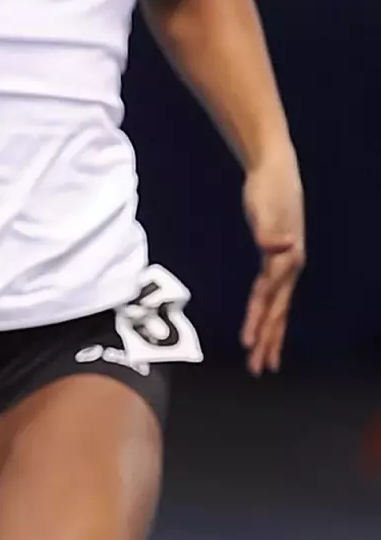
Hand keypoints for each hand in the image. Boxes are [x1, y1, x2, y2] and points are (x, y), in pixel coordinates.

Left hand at [240, 149, 304, 373]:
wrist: (275, 170)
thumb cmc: (267, 189)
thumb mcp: (264, 207)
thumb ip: (269, 230)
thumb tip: (278, 246)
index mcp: (286, 257)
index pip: (269, 297)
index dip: (259, 321)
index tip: (248, 344)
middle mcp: (290, 265)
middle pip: (278, 310)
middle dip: (268, 340)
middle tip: (259, 368)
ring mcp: (287, 263)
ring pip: (279, 306)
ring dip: (270, 333)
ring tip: (263, 358)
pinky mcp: (280, 259)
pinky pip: (275, 294)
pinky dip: (269, 313)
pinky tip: (265, 325)